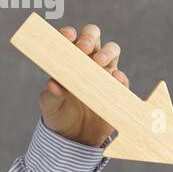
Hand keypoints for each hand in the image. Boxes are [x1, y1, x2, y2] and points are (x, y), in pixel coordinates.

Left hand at [38, 23, 129, 147]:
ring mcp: (104, 72)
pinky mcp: (117, 88)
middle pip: (92, 36)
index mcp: (67, 59)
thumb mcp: (51, 107)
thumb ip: (50, 96)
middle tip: (84, 48)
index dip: (68, 33)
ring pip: (112, 50)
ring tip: (100, 62)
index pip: (69, 38)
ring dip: (107, 52)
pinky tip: (115, 79)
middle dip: (89, 37)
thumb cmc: (60, 115)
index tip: (67, 37)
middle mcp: (87, 60)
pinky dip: (120, 76)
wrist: (76, 138)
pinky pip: (122, 78)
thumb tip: (53, 85)